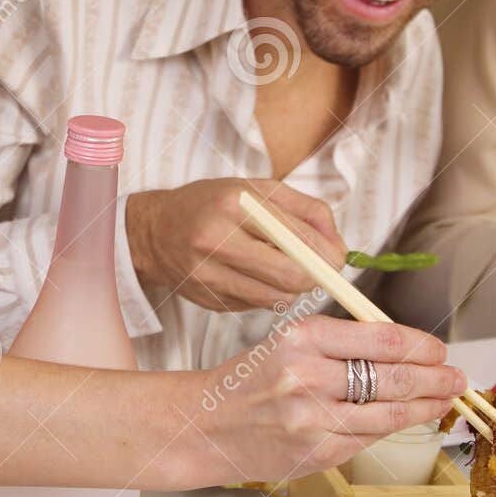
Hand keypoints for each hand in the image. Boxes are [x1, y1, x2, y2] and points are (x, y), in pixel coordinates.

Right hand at [126, 178, 346, 311]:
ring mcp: (208, 275)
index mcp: (234, 204)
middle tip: (320, 271)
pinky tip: (254, 277)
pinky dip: (266, 294)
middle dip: (315, 277)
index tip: (339, 259)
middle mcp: (216, 240)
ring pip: (276, 298)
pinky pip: (256, 306)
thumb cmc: (213, 204)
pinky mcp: (208, 301)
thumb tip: (340, 249)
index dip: (327, 255)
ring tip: (285, 269)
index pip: (297, 239)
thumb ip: (306, 212)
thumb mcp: (259, 190)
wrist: (154, 232)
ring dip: (292, 289)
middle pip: (289, 277)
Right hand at [169, 314, 466, 486]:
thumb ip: (341, 344)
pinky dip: (392, 427)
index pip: (381, 338)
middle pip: (393, 376)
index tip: (439, 350)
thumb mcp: (288, 344)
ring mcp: (313, 418)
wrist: (205, 425)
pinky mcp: (316, 452)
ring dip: (424, 406)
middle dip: (435, 378)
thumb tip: (404, 349)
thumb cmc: (249, 381)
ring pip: (388, 412)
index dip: (421, 346)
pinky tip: (408, 418)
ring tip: (445, 399)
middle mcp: (308, 375)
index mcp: (302, 337)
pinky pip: (367, 438)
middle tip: (457, 377)